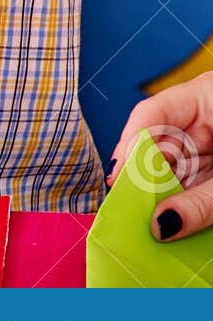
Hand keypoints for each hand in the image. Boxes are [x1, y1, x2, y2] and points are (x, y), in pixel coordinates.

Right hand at [107, 72, 212, 240]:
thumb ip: (201, 203)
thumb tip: (159, 225)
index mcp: (206, 95)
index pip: (150, 114)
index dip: (130, 146)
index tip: (118, 178)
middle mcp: (201, 114)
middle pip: (157, 143)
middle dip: (146, 179)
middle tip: (130, 210)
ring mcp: (208, 138)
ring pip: (171, 166)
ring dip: (163, 194)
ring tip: (148, 220)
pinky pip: (188, 178)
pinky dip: (182, 198)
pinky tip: (170, 217)